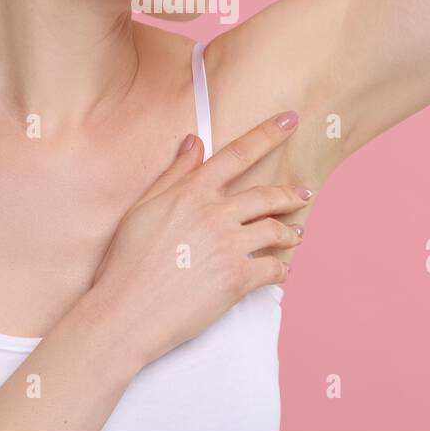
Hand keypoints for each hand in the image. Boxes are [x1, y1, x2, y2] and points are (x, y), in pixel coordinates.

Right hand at [88, 110, 309, 366]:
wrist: (126, 311)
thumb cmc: (126, 261)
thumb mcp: (143, 208)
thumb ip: (174, 174)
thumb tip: (195, 142)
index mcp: (191, 192)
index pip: (237, 154)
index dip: (267, 134)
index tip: (290, 119)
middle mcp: (215, 214)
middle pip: (266, 195)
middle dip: (290, 193)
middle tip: (304, 193)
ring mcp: (229, 246)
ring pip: (276, 230)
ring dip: (291, 231)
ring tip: (297, 234)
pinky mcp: (238, 279)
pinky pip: (274, 268)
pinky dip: (282, 269)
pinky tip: (282, 271)